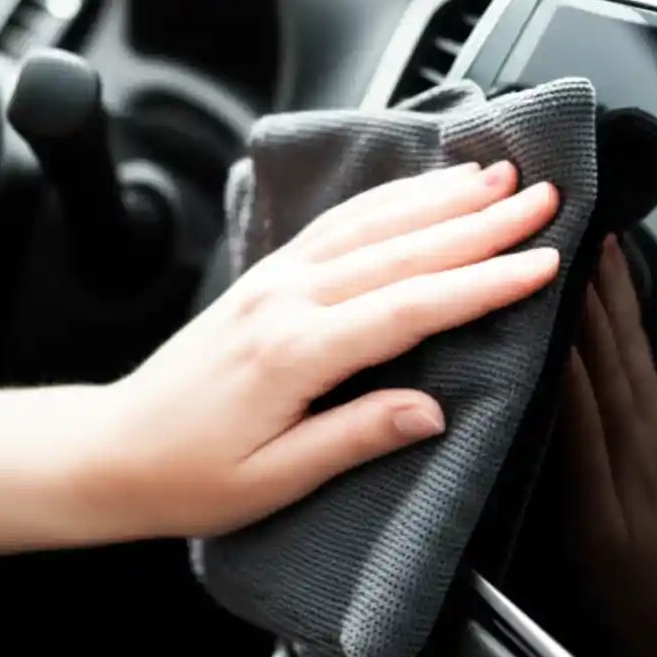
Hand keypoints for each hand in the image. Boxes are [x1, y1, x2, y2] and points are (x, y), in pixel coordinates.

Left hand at [84, 161, 560, 540]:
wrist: (111, 450)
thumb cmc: (189, 476)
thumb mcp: (275, 479)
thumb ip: (357, 439)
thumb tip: (433, 412)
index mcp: (295, 352)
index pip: (410, 306)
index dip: (483, 283)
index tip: (540, 262)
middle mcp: (288, 300)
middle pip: (403, 249)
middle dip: (482, 222)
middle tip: (545, 199)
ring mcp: (276, 278)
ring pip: (373, 223)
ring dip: (441, 196)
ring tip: (499, 177)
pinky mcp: (269, 274)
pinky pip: (338, 222)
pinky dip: (389, 198)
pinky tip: (424, 187)